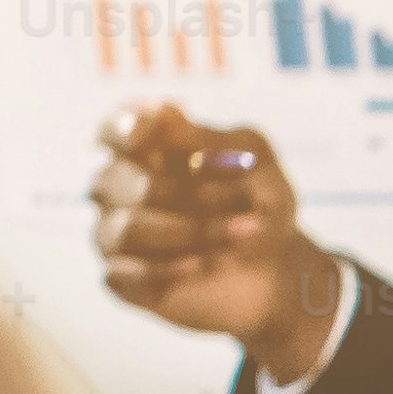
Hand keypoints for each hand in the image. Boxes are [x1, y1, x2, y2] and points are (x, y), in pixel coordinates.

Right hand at [92, 97, 343, 382]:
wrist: (277, 271)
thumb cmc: (260, 204)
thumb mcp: (259, 166)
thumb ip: (219, 139)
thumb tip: (170, 115)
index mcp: (147, 149)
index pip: (115, 130)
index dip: (125, 128)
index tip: (151, 130)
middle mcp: (120, 187)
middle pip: (125, 182)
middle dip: (193, 194)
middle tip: (248, 205)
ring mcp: (116, 233)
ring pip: (127, 228)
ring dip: (190, 231)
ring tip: (243, 234)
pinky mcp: (124, 279)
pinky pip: (122, 273)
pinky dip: (165, 268)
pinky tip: (201, 265)